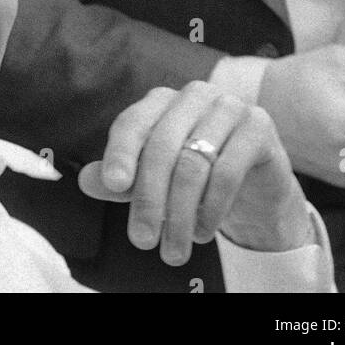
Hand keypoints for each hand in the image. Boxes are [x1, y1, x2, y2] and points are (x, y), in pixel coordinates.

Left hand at [78, 82, 310, 265]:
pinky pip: (229, 169)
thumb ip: (122, 179)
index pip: (134, 121)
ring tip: (174, 249)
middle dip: (150, 199)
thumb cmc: (197, 177)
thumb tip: (86, 180)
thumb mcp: (155, 180)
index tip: (114, 186)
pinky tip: (202, 231)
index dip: (121, 152)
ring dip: (180, 213)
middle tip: (142, 241)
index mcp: (162, 101)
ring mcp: (229, 106)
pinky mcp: (258, 126)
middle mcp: (194, 95)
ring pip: (195, 162)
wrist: (256, 186)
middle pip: (163, 146)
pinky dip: (212, 207)